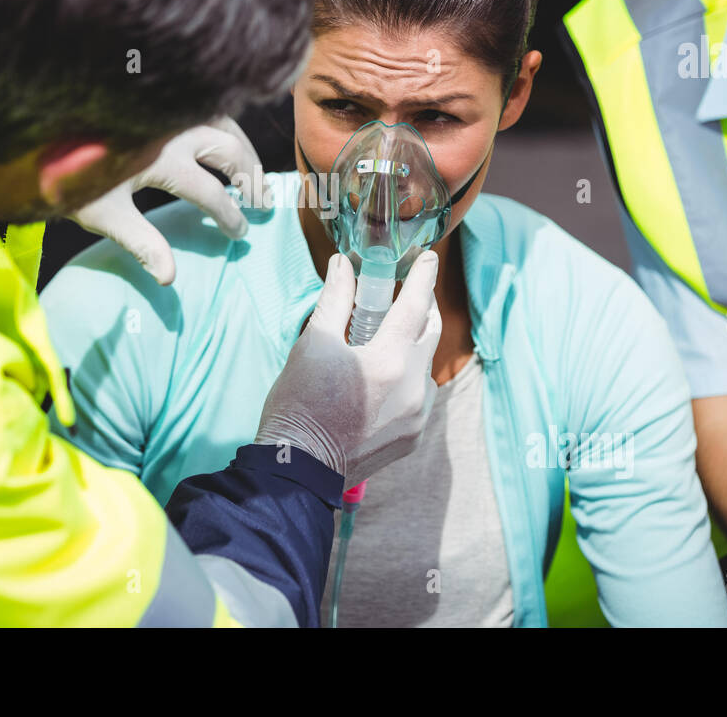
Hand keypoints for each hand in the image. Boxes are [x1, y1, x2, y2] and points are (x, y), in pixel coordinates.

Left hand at [68, 116, 270, 284]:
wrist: (41, 121)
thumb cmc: (68, 173)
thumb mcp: (102, 213)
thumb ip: (141, 243)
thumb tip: (170, 278)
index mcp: (165, 160)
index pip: (213, 193)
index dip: (230, 216)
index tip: (240, 232)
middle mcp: (175, 129)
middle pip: (229, 151)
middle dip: (251, 177)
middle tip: (262, 202)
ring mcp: (170, 110)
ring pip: (222, 122)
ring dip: (241, 147)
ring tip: (251, 169)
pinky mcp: (161, 99)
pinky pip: (205, 106)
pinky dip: (222, 124)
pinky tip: (221, 136)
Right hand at [254, 251, 442, 485]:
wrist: (297, 469)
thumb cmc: (299, 403)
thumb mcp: (314, 344)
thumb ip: (335, 301)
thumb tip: (342, 265)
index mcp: (391, 360)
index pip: (415, 305)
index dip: (423, 277)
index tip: (429, 257)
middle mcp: (414, 388)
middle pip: (429, 334)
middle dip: (423, 310)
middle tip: (409, 294)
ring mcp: (417, 417)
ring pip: (425, 368)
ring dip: (412, 348)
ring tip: (387, 342)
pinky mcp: (412, 438)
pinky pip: (420, 398)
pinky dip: (408, 381)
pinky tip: (384, 380)